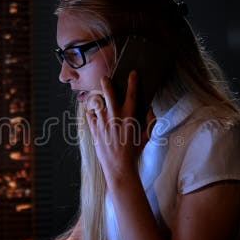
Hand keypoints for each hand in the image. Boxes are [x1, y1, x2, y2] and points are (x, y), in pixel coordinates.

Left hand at [85, 71, 144, 186]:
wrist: (119, 167)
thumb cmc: (134, 152)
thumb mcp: (146, 137)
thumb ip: (150, 122)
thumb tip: (150, 110)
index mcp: (129, 116)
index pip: (132, 93)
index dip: (133, 81)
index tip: (133, 72)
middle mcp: (115, 116)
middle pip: (108, 93)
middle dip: (106, 83)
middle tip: (105, 78)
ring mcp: (102, 122)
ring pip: (96, 103)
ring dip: (98, 100)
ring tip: (99, 100)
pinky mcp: (94, 129)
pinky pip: (90, 115)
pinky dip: (92, 113)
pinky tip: (95, 114)